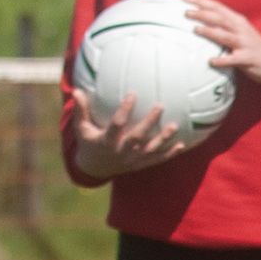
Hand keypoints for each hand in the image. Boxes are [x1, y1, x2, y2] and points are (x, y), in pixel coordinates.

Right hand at [70, 90, 201, 178]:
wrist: (95, 168)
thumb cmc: (89, 142)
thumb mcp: (81, 128)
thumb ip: (81, 111)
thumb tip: (77, 91)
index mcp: (106, 141)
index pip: (116, 124)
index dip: (124, 109)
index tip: (132, 93)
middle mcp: (121, 151)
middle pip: (137, 136)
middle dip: (149, 122)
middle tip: (160, 105)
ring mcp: (133, 160)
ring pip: (151, 149)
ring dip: (164, 138)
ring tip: (175, 126)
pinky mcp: (141, 165)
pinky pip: (158, 160)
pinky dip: (170, 154)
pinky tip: (183, 145)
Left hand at [182, 0, 260, 87]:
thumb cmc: (254, 47)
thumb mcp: (240, 31)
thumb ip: (224, 25)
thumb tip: (200, 21)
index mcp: (238, 21)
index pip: (217, 7)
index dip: (201, 1)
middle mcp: (241, 29)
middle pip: (219, 18)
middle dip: (202, 13)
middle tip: (186, 12)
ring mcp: (245, 44)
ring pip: (225, 35)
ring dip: (210, 32)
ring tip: (196, 30)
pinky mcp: (248, 59)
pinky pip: (233, 59)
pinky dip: (222, 60)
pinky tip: (211, 61)